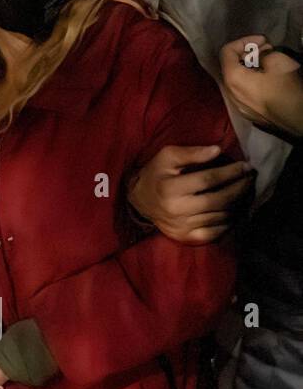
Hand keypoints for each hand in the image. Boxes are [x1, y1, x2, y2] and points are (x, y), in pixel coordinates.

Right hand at [127, 144, 251, 243]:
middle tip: (250, 178)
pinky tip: (232, 210)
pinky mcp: (186, 238)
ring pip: (220, 217)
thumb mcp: (167, 157)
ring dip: (237, 204)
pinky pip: (215, 232)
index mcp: (169, 188)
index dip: (230, 172)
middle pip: (218, 200)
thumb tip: (218, 151)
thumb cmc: (156, 174)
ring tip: (244, 191)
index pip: (208, 180)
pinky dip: (228, 222)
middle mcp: (176, 209)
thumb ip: (191, 153)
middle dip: (239, 188)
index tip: (245, 166)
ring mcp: (182, 226)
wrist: (139, 201)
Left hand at [219, 35, 302, 136]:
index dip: (244, 41)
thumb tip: (260, 55)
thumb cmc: (286, 89)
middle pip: (231, 66)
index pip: (226, 51)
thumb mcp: (278, 61)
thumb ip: (263, 53)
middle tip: (267, 48)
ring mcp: (238, 105)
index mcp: (232, 78)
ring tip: (269, 62)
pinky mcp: (249, 113)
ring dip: (250, 67)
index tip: (263, 40)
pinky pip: (245, 91)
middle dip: (247, 53)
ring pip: (238, 80)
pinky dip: (252, 80)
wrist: (297, 119)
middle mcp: (230, 93)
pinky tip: (268, 78)